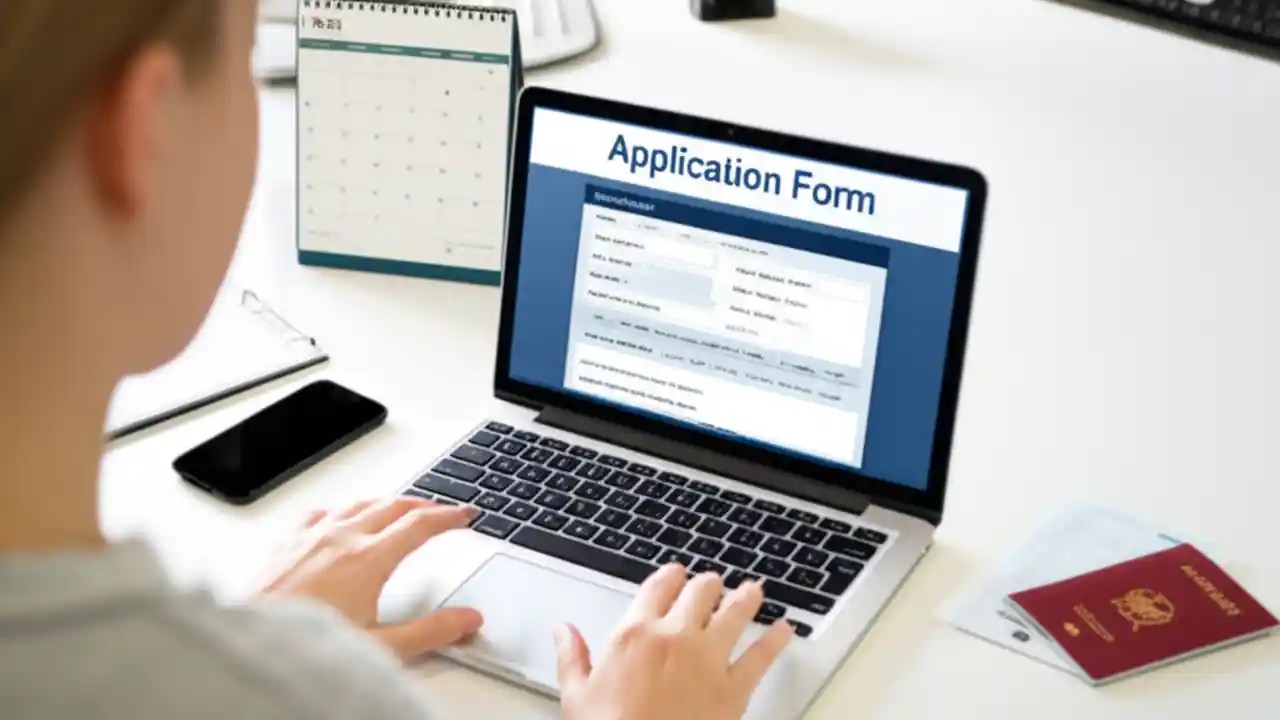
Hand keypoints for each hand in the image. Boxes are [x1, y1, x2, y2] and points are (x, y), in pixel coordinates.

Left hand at [258, 497, 482, 661]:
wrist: (249, 651)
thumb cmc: (305, 650)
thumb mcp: (382, 649)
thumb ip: (431, 632)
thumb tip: (467, 621)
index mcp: (369, 558)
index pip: (420, 525)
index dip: (449, 516)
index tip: (465, 514)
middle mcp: (339, 539)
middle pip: (392, 506)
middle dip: (422, 504)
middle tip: (441, 509)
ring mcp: (308, 538)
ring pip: (357, 504)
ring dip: (384, 503)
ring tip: (397, 508)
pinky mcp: (284, 546)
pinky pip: (320, 514)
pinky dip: (343, 511)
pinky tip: (338, 519)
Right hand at [556, 564, 792, 719]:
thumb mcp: (576, 694)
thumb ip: (571, 656)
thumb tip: (562, 631)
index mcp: (635, 634)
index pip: (657, 586)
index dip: (670, 575)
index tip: (676, 573)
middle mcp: (675, 637)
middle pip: (700, 591)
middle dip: (708, 584)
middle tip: (714, 583)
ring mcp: (708, 660)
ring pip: (735, 612)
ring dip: (747, 597)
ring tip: (754, 591)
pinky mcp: (733, 689)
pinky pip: (762, 656)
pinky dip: (777, 640)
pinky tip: (785, 630)